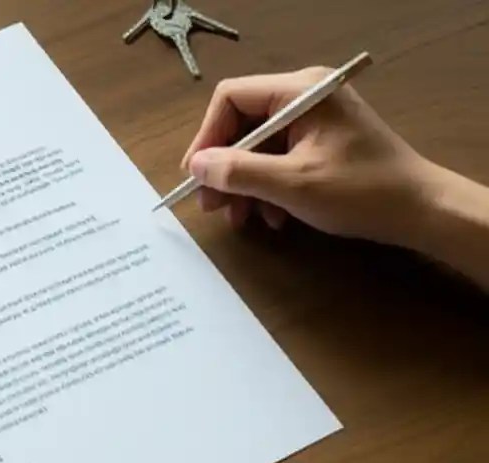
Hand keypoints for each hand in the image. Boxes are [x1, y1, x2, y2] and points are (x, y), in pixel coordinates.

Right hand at [182, 67, 431, 246]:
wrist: (420, 210)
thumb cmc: (361, 191)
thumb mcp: (292, 184)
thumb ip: (239, 171)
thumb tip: (196, 165)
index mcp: (301, 91)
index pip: (232, 97)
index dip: (207, 136)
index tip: (195, 175)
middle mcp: (306, 95)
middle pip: (243, 123)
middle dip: (224, 166)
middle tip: (210, 203)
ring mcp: (315, 118)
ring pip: (258, 145)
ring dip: (244, 183)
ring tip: (239, 217)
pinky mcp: (321, 140)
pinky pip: (279, 156)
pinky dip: (268, 186)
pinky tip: (271, 216)